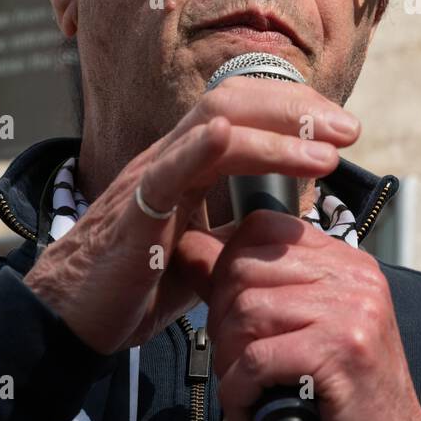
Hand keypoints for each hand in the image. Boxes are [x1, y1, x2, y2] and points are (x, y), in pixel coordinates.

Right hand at [23, 76, 360, 355]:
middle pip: (236, 101)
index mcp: (186, 163)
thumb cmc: (132, 284)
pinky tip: (247, 141)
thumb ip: (237, 232)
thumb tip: (283, 227)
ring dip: (280, 132)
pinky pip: (176, 163)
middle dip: (299, 109)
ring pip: (216, 122)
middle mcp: (170, 156)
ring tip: (328, 151)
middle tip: (349, 130)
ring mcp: (152, 174)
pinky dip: (214, 147)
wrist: (71, 319)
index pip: (243, 111)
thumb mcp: (202, 254)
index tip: (340, 132)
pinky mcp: (137, 206)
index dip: (293, 111)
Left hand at [175, 210, 420, 420]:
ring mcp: (351, 311)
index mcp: (347, 263)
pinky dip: (239, 390)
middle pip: (245, 269)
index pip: (264, 226)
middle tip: (234, 358)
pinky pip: (255, 359)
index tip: (224, 303)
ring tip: (244, 385)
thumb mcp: (307, 323)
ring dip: (229, 360)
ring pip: (245, 312)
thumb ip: (254, 286)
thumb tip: (192, 249)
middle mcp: (354, 277)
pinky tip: (251, 406)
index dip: (227, 262)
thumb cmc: (346, 385)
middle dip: (221, 319)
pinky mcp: (340, 350)